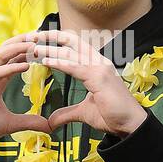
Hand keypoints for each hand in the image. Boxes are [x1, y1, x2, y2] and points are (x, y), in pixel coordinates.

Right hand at [0, 35, 51, 161]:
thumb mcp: (9, 123)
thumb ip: (28, 121)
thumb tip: (48, 126)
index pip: (12, 59)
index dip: (26, 50)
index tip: (43, 45)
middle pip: (6, 51)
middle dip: (23, 41)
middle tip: (41, 35)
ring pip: (0, 56)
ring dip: (18, 48)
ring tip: (34, 44)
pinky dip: (10, 68)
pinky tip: (25, 65)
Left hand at [31, 30, 148, 137]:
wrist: (130, 126)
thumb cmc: (112, 116)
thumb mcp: (83, 113)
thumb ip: (66, 114)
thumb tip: (51, 121)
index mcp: (97, 65)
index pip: (74, 46)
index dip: (57, 41)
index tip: (38, 40)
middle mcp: (99, 62)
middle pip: (72, 41)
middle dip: (51, 36)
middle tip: (31, 35)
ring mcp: (101, 68)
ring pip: (71, 53)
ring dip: (50, 49)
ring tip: (33, 48)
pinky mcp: (100, 78)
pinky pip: (76, 67)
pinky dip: (60, 62)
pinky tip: (46, 61)